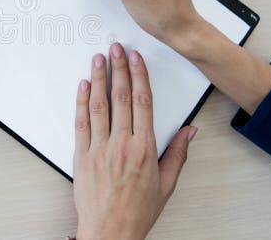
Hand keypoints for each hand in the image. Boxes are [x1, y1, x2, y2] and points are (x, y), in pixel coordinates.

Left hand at [73, 43, 196, 239]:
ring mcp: (99, 149)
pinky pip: (81, 123)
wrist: (110, 231)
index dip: (139, 76)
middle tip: (116, 49)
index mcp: (144, 149)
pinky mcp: (81, 156)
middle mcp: (121, 145)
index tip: (136, 59)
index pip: (143, 103)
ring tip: (98, 59)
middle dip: (118, 69)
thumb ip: (177, 153)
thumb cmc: (138, 211)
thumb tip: (189, 130)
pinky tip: (83, 86)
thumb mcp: (166, 184)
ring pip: (99, 106)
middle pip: (121, 98)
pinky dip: (81, 102)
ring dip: (98, 79)